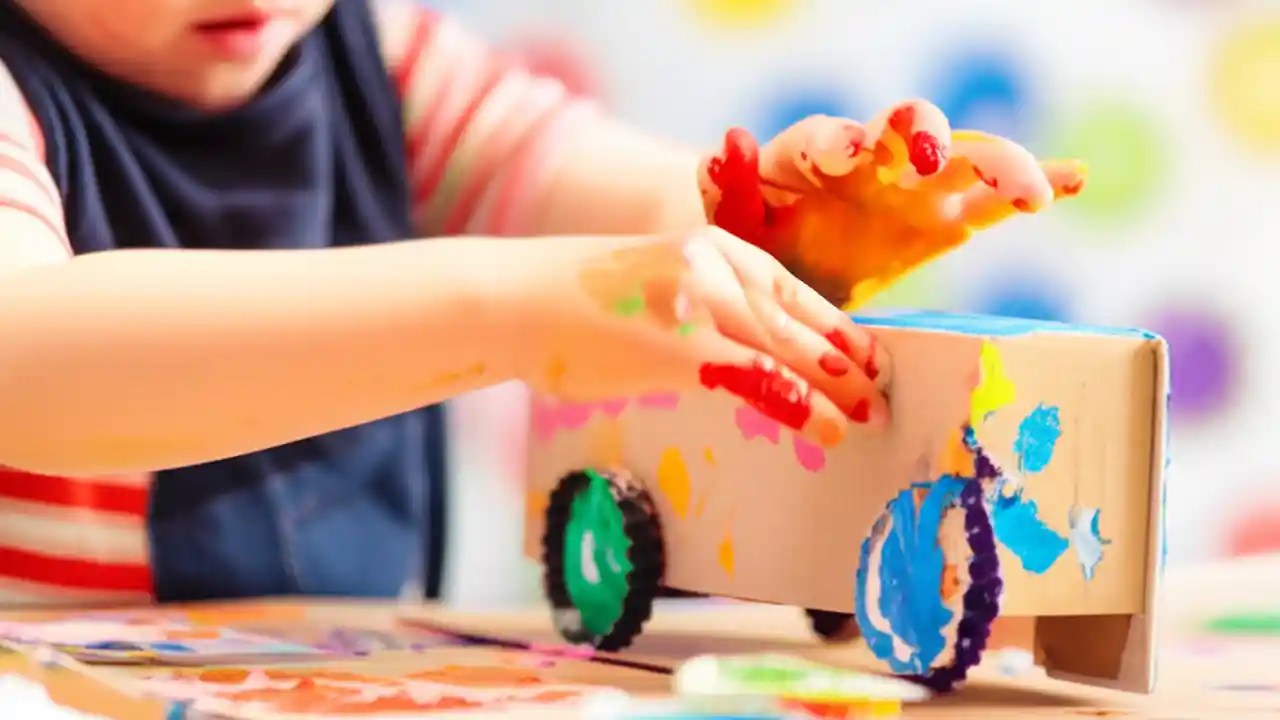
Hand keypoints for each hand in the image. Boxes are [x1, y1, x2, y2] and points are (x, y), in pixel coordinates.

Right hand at [520, 228, 892, 446]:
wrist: (518, 301)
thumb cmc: (577, 304)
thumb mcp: (652, 288)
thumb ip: (699, 310)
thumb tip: (739, 356)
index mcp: (710, 246)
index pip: (788, 287)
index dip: (832, 325)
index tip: (864, 353)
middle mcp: (713, 264)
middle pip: (798, 315)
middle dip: (846, 358)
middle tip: (883, 389)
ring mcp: (699, 302)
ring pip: (786, 346)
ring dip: (834, 385)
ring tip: (868, 415)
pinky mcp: (682, 347)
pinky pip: (756, 378)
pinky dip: (797, 404)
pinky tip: (824, 424)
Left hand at [698, 99, 1087, 307]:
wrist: (781, 266)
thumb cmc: (755, 238)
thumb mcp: (731, 222)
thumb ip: (729, 186)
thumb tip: (726, 143)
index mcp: (815, 156)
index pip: (832, 138)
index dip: (845, 142)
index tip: (857, 152)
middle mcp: (874, 160)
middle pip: (910, 128)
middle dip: (927, 135)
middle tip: (934, 158)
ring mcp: (916, 186)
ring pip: (967, 156)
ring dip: (997, 162)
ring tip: (1032, 190)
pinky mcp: (946, 217)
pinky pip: (995, 199)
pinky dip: (1034, 182)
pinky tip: (1076, 178)